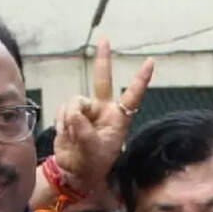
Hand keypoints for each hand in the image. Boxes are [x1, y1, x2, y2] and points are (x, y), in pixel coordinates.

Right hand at [53, 38, 152, 190]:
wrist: (73, 172)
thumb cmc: (92, 165)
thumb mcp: (93, 151)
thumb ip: (84, 131)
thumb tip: (74, 112)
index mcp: (118, 119)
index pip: (132, 97)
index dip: (140, 80)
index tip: (150, 62)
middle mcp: (103, 110)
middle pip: (102, 80)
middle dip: (103, 59)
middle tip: (105, 39)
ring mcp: (86, 110)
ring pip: (75, 101)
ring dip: (71, 119)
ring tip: (74, 137)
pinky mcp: (70, 113)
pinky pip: (64, 109)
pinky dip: (62, 122)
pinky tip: (66, 133)